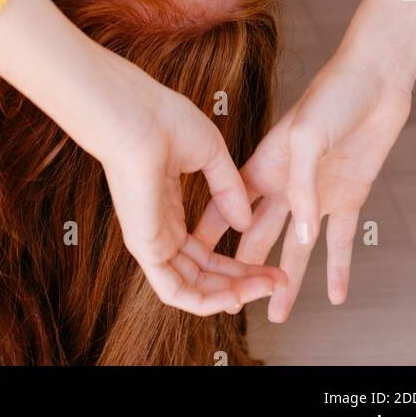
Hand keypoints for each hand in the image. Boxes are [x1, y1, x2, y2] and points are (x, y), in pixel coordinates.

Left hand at [98, 54, 287, 315]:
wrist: (136, 114)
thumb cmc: (162, 119)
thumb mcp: (210, 153)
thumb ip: (228, 190)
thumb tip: (245, 222)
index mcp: (170, 207)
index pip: (206, 253)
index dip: (240, 264)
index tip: (273, 266)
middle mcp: (160, 228)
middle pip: (205, 274)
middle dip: (245, 282)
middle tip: (278, 281)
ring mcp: (152, 240)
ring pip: (193, 288)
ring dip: (233, 294)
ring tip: (268, 288)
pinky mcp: (144, 247)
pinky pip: (175, 291)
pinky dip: (206, 302)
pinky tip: (236, 297)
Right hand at [201, 50, 410, 320]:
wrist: (377, 78)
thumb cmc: (334, 94)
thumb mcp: (306, 135)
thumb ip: (301, 186)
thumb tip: (302, 234)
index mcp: (265, 164)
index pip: (229, 206)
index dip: (211, 233)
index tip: (191, 262)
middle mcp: (287, 185)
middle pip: (259, 234)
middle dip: (245, 267)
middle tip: (233, 302)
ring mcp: (318, 193)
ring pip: (296, 247)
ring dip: (288, 279)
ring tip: (279, 314)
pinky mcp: (349, 197)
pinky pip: (341, 241)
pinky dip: (339, 269)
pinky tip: (336, 295)